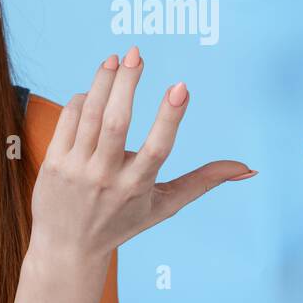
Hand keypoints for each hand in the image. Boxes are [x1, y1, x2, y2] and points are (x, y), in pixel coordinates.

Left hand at [29, 46, 255, 260]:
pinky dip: (83, 99)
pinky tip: (95, 88)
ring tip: (116, 58)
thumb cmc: (123, 222)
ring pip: (90, 115)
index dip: (170, 117)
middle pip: (116, 124)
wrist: (68, 248)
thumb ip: (205, 181)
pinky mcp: (54, 162)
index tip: (181, 86)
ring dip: (103, 81)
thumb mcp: (165, 205)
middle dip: (127, 84)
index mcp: (138, 187)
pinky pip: (69, 119)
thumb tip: (249, 169)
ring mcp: (76, 169)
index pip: (157, 149)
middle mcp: (106, 178)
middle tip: (136, 53)